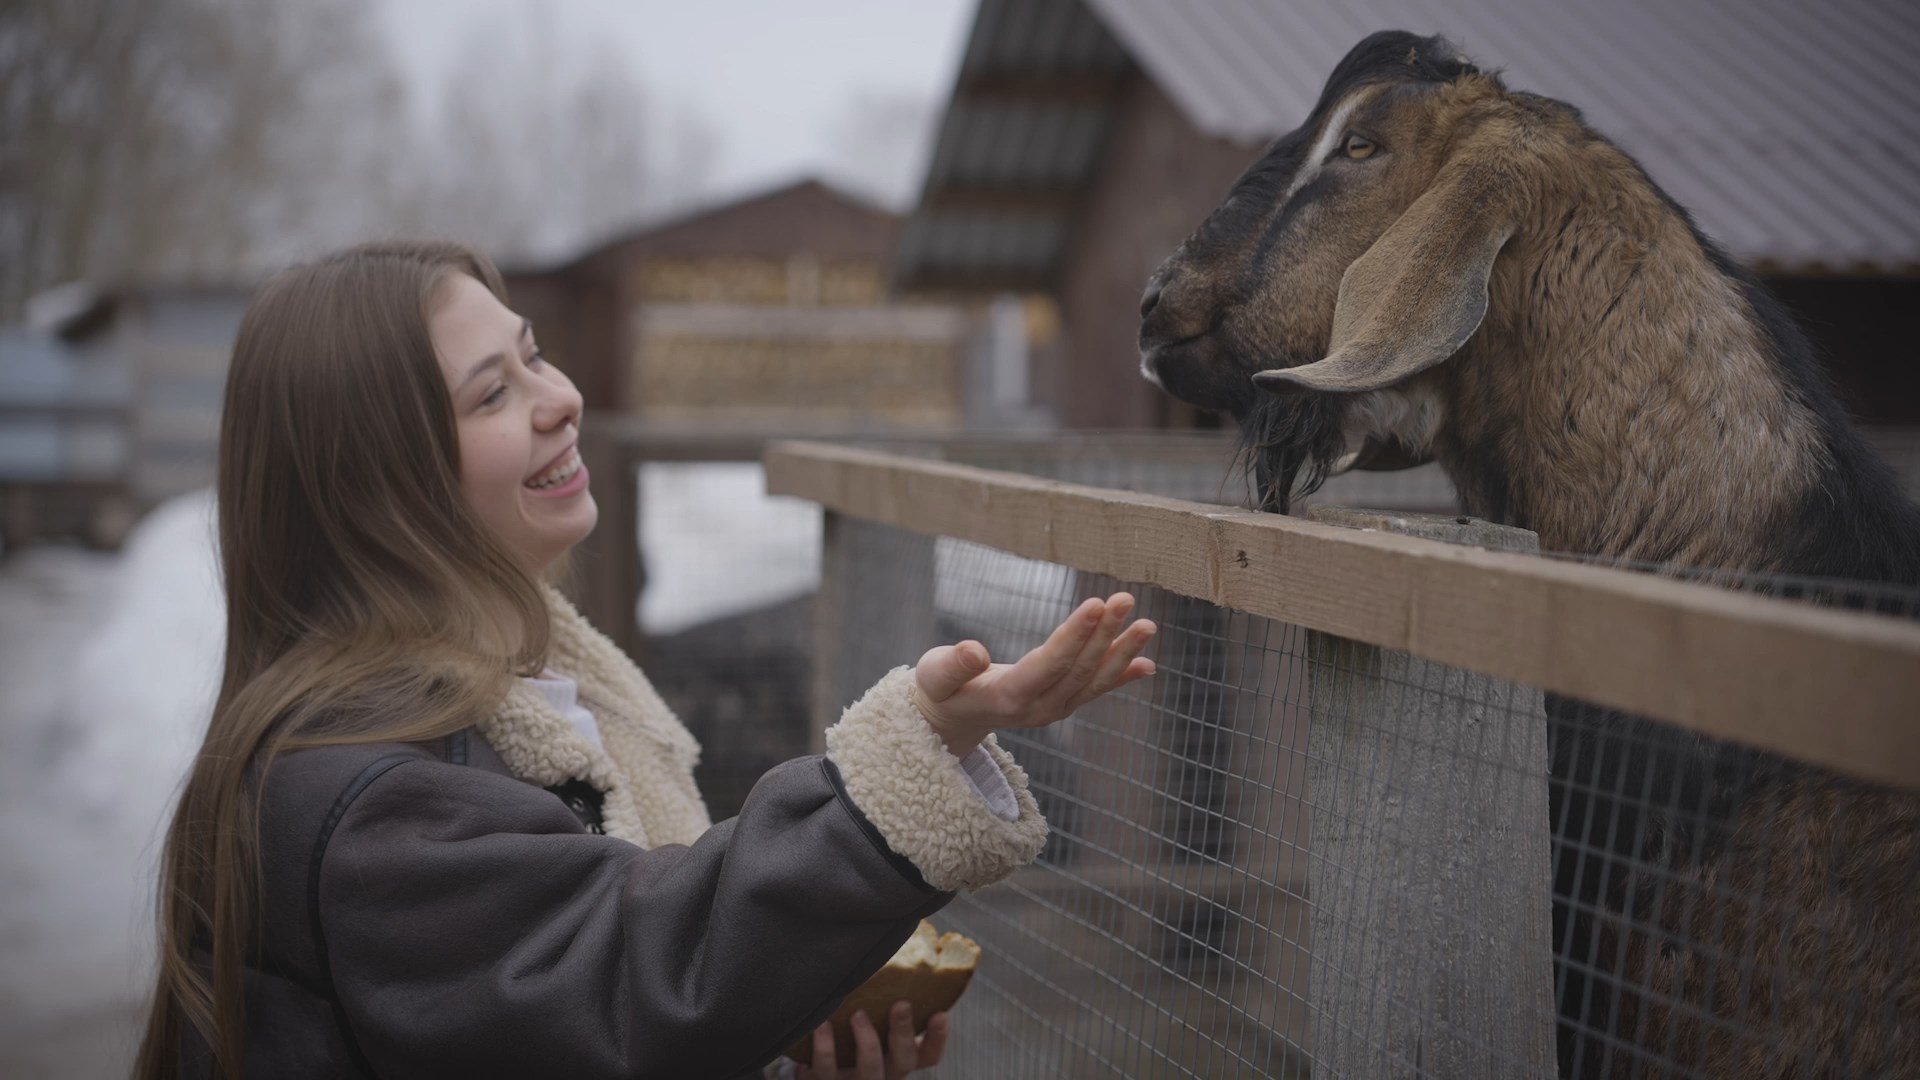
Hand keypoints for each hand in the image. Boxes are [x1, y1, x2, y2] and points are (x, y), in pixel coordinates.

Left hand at [795, 1002, 949, 1079]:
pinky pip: (826, 1071)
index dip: (937, 1038)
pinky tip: (821, 1024)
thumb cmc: (844, 1025)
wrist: (805, 1061)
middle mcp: (882, 1072)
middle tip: (901, 1004)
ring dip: (867, 1042)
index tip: (940, 1014)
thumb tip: (900, 945)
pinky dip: (825, 1048)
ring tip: (858, 1014)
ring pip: (870, 1071)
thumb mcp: (870, 1015)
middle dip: (904, 1032)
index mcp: (897, 1056)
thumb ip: (884, 995)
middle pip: (903, 1061)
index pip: (928, 1055)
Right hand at [913, 592, 1156, 756]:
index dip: (1074, 635)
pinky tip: (1146, 662)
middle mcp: (1039, 709)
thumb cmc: (941, 689)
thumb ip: (953, 665)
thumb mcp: (935, 675)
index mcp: (1009, 698)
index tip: (1096, 605)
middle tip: (1126, 600)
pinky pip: (1095, 690)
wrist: (950, 721)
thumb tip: (975, 651)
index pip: (1050, 664)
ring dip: (1122, 651)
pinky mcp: (1061, 705)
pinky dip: (1121, 675)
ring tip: (1147, 625)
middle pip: (1079, 669)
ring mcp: (1053, 710)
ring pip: (1093, 680)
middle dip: (1105, 634)